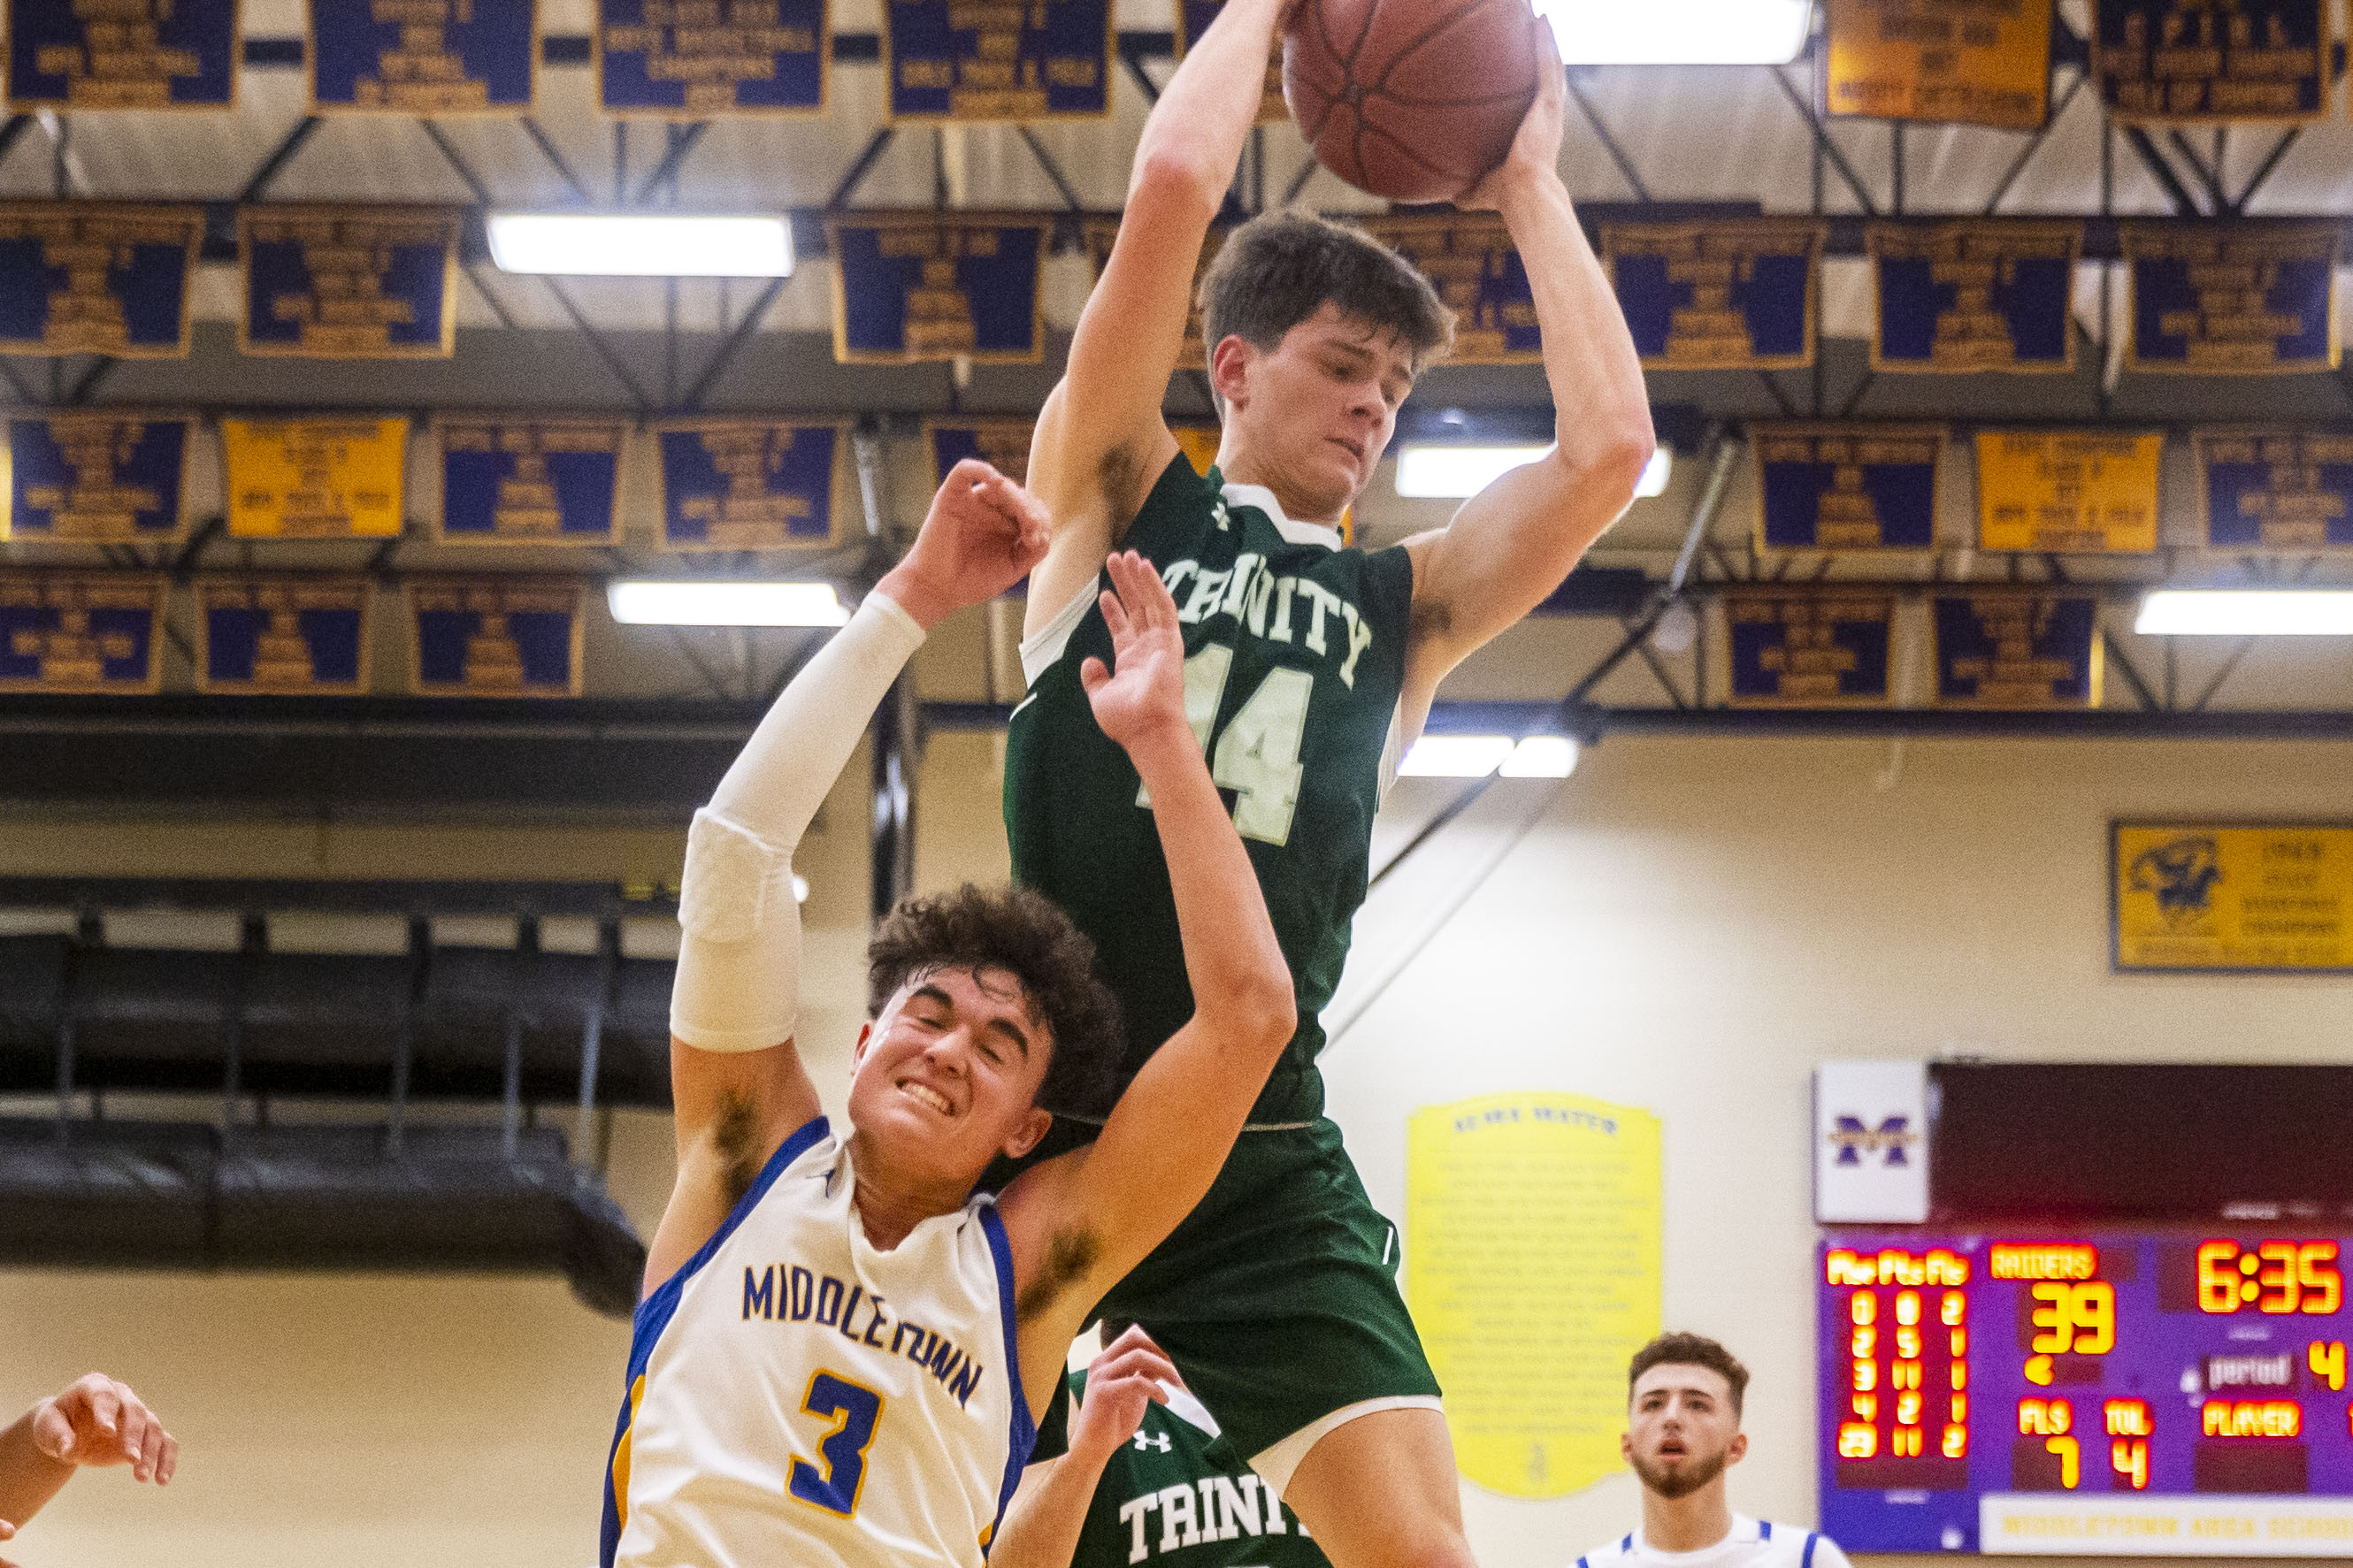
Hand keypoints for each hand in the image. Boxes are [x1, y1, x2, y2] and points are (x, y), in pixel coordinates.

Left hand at [29, 1374, 176, 1485]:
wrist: (69, 1433)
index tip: (107, 1432)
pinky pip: (165, 1443)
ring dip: (151, 1453)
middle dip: (134, 1436)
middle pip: (136, 1411)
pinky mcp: (146, 1433)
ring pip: (153, 1428)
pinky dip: (166, 1460)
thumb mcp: (47, 1428)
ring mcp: (138, 1413)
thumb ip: (57, 1437)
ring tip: (141, 1478)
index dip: (106, 1412)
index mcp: (95, 1386)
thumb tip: (68, 1449)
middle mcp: (122, 1395)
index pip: (105, 1395)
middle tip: (131, 1460)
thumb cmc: (56, 1426)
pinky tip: (162, 1480)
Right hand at [878, 459, 1052, 629]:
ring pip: (1001, 484)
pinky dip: (980, 468)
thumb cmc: (971, 582)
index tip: (1036, 543)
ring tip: (1024, 520)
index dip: (1040, 520)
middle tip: (1031, 535)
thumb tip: (1044, 532)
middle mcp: (989, 508)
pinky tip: (997, 482)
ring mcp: (971, 501)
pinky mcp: (951, 497)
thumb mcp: (1013, 568)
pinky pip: (964, 471)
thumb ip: (1033, 550)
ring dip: (1018, 499)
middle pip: (1019, 494)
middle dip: (1031, 512)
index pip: (1031, 507)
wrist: (937, 591)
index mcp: (1005, 523)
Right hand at [1068, 1326, 1180, 1465]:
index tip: (1178, 1355)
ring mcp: (1101, 1376)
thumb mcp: (1134, 1391)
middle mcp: (1101, 1362)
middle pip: (1135, 1337)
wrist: (1093, 1448)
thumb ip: (1145, 1372)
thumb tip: (1168, 1358)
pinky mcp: (1103, 1393)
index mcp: (1107, 1359)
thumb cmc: (1115, 1419)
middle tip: (1181, 1363)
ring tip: (1179, 1382)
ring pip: (1138, 1356)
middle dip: (1161, 1347)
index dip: (1158, 1340)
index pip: (1134, 1334)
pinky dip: (1156, 1389)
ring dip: (1164, 1367)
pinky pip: (1137, 1382)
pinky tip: (1165, 1401)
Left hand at [1079, 552, 1189, 751]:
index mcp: (1131, 661)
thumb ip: (1094, 678)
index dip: (1113, 609)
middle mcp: (1146, 648)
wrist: (1147, 729)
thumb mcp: (1100, 696)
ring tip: (1127, 555)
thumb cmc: (1126, 721)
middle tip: (1115, 559)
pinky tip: (1145, 567)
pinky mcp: (1170, 640)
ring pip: (1149, 601)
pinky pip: (1164, 606)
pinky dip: (1154, 585)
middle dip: (1125, 583)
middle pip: (1136, 608)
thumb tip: (1089, 662)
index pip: (1122, 627)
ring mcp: (1159, 642)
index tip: (1104, 591)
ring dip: (1138, 577)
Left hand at [1458, 20, 1564, 211]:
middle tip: (1533, 32)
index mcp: (1534, 133)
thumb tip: (1442, 193)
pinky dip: (1546, 42)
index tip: (1520, 72)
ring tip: (1539, 18)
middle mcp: (1546, 118)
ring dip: (1546, 40)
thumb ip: (1462, 186)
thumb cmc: (1503, 196)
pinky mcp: (1550, 103)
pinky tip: (1540, 20)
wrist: (1523, 194)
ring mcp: (1550, 109)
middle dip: (1541, 55)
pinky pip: (1548, 64)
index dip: (1530, 86)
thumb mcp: (1476, 187)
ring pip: (1551, 65)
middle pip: (1546, 78)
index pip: (1533, 104)